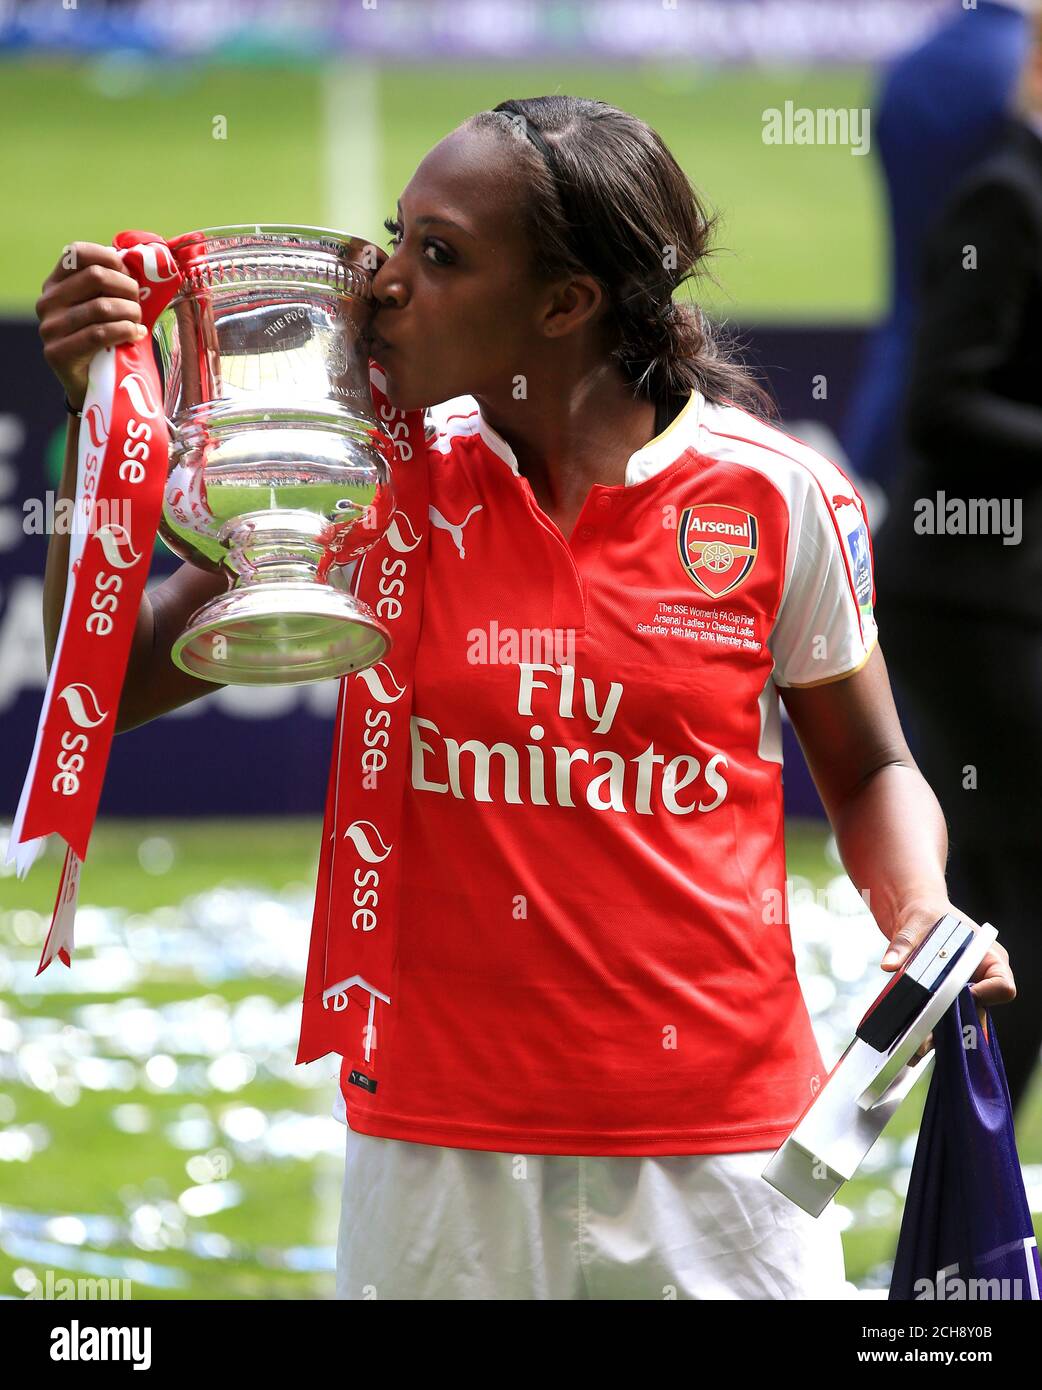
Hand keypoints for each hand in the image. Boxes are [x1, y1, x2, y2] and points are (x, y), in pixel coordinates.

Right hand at [37, 242, 145, 409]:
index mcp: (55, 284)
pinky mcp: (58, 353)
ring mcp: (50, 328)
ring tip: (138, 322)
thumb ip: (110, 285)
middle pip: (96, 277)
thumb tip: (138, 263)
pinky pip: (99, 334)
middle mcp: (47, 302)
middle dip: (127, 288)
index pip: (77, 253)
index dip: (109, 258)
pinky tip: (135, 334)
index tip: (128, 274)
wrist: (88, 384)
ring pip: (101, 307)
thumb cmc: (102, 340)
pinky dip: (125, 331)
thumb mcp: (101, 306)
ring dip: (130, 313)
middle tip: (138, 304)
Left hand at [879, 899, 1014, 1062]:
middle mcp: (981, 980)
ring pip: (959, 1022)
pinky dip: (929, 1030)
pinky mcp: (947, 1000)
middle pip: (978, 1011)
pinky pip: (943, 1020)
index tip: (963, 994)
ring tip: (916, 1047)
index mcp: (988, 958)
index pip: (1002, 985)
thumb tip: (890, 964)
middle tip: (929, 1037)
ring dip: (939, 1036)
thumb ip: (903, 944)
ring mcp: (965, 993)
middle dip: (955, 1027)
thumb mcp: (915, 924)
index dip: (986, 994)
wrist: (917, 917)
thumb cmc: (927, 914)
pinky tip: (911, 1042)